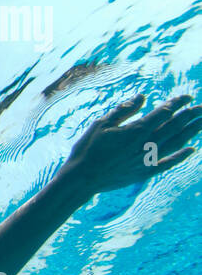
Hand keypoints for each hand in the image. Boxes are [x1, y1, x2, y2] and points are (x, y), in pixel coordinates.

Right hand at [59, 93, 201, 196]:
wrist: (82, 178)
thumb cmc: (88, 148)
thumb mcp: (101, 124)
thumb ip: (124, 110)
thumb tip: (142, 97)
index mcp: (136, 130)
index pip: (163, 113)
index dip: (177, 104)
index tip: (188, 97)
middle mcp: (146, 144)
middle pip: (175, 127)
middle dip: (191, 116)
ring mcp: (148, 159)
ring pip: (176, 143)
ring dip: (191, 132)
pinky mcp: (145, 172)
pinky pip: (168, 163)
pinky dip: (181, 156)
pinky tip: (192, 150)